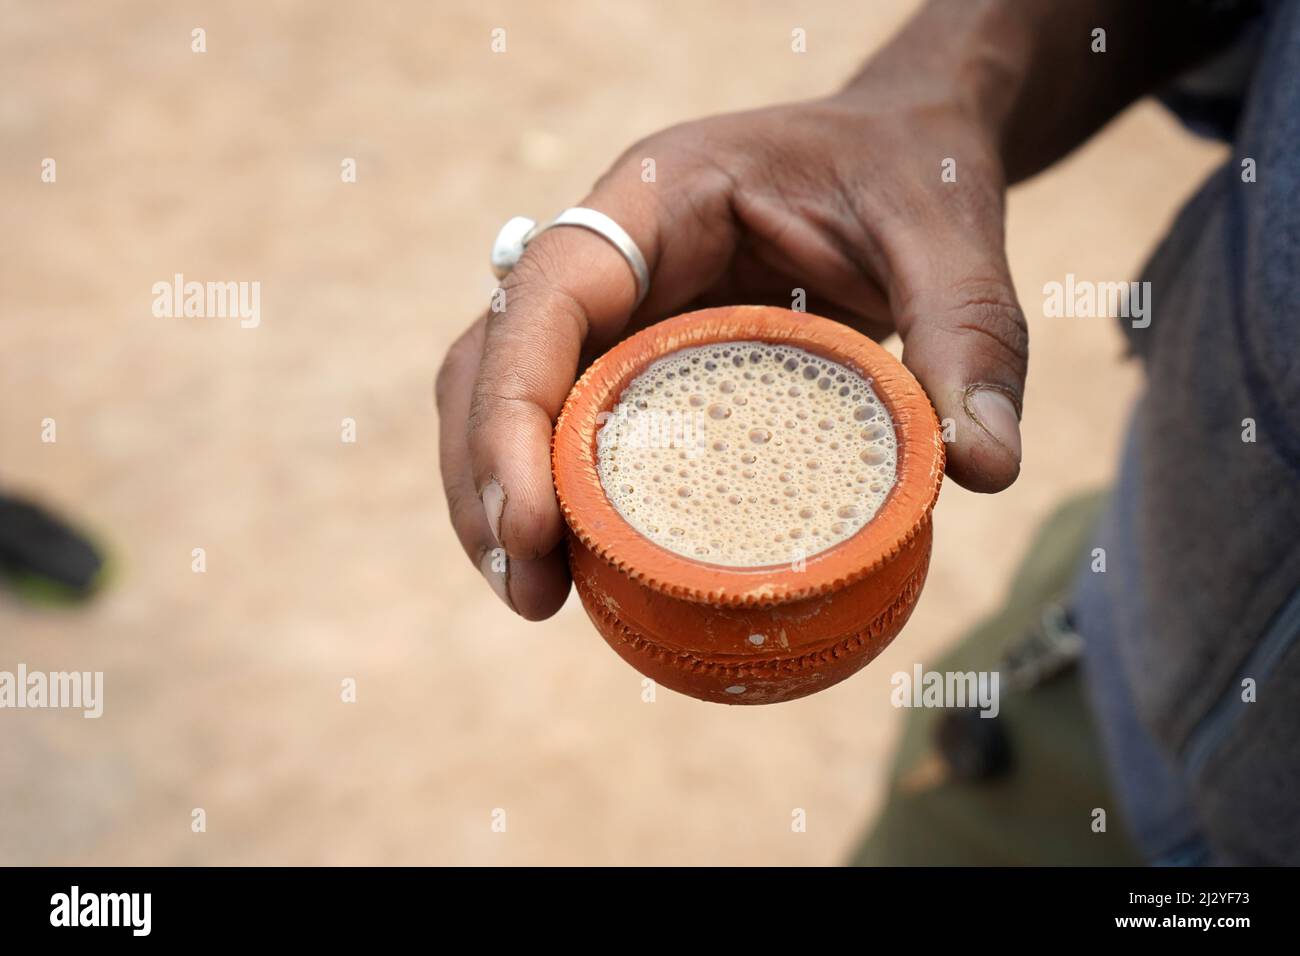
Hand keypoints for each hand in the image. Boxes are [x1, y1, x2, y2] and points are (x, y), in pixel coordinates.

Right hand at [437, 90, 1026, 619]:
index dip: (513, 407)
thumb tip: (982, 467)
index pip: (546, 295)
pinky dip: (563, 495)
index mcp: (660, 198)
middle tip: (531, 590)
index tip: (530, 522)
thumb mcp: (948, 231)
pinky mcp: (643, 360)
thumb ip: (970, 333)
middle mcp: (616, 254)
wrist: (903, 150)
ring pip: (512, 396)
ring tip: (538, 596)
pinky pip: (574, 424)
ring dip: (500, 495)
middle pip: (493, 358)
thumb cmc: (908, 170)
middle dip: (487, 475)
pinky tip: (586, 566)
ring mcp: (620, 309)